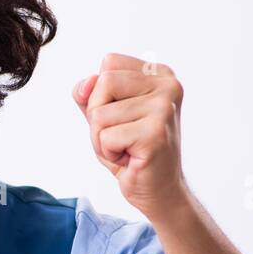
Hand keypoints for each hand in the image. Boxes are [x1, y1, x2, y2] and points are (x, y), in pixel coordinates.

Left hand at [73, 53, 187, 220]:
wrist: (158, 190)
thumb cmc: (132, 151)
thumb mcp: (105, 116)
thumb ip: (90, 94)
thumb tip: (85, 84)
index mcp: (159, 74)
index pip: (109, 63)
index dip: (100, 93)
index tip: (121, 116)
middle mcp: (167, 86)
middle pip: (103, 82)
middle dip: (98, 117)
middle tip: (120, 136)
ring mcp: (164, 108)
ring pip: (100, 114)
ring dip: (102, 139)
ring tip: (125, 149)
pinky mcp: (155, 133)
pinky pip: (106, 137)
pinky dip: (109, 153)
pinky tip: (130, 159)